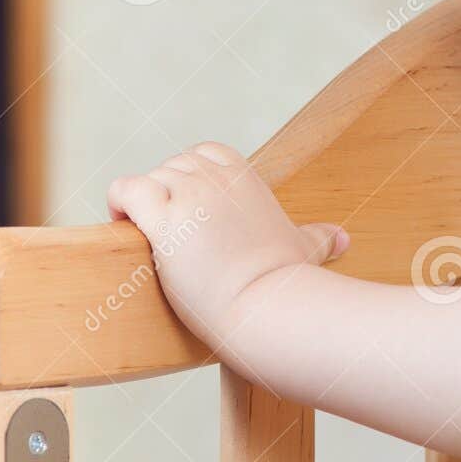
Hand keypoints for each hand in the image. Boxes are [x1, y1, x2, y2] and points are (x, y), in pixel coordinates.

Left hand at [106, 141, 349, 348]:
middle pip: (174, 167)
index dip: (191, 178)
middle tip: (171, 235)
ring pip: (150, 180)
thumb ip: (320, 238)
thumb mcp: (305, 249)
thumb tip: (343, 239)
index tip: (192, 212)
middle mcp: (217, 178)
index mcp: (247, 178)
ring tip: (148, 240)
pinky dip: (118, 202)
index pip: (205, 154)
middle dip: (166, 195)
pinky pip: (127, 190)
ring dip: (143, 206)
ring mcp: (190, 196)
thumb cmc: (286, 282)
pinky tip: (123, 225)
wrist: (268, 307)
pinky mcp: (164, 220)